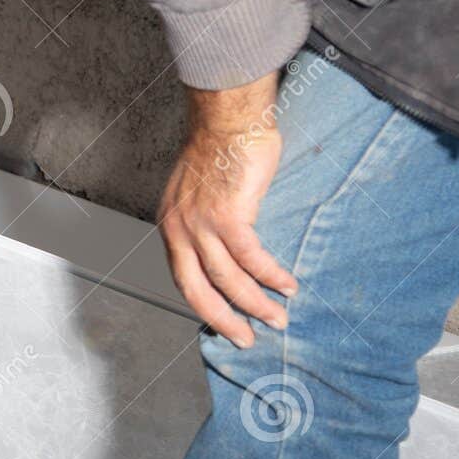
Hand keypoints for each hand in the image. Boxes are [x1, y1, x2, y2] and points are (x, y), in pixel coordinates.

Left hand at [158, 71, 296, 347]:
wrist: (227, 117)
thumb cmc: (220, 149)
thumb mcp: (200, 192)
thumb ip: (206, 221)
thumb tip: (229, 246)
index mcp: (170, 225)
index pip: (183, 277)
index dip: (205, 303)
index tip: (224, 320)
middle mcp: (177, 229)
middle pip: (199, 290)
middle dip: (224, 319)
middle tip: (246, 340)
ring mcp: (200, 224)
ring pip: (229, 279)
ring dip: (257, 303)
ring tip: (279, 318)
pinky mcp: (228, 216)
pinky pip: (251, 258)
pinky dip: (271, 276)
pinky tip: (287, 286)